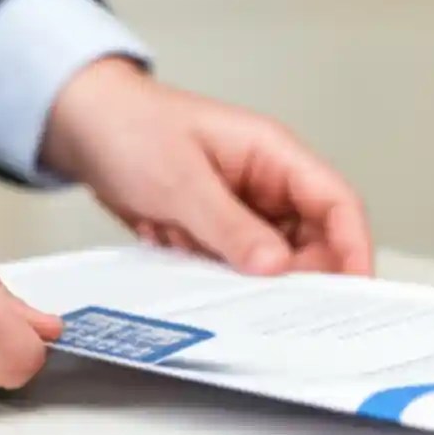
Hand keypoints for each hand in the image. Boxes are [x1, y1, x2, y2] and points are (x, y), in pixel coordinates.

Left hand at [42, 59, 373, 275]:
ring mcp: (240, 210)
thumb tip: (277, 267)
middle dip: (296, 276)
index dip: (353, 248)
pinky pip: (231, 267)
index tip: (353, 290)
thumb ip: (229, 225)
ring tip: (205, 267)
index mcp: (274, 155)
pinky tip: (179, 257)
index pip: (336, 203)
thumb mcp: (180, 180)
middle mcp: (265, 185)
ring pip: (270, 262)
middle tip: (277, 308)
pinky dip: (212, 275)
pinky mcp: (214, 231)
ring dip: (243, 277)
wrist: (80, 126)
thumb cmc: (131, 128)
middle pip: (312, 242)